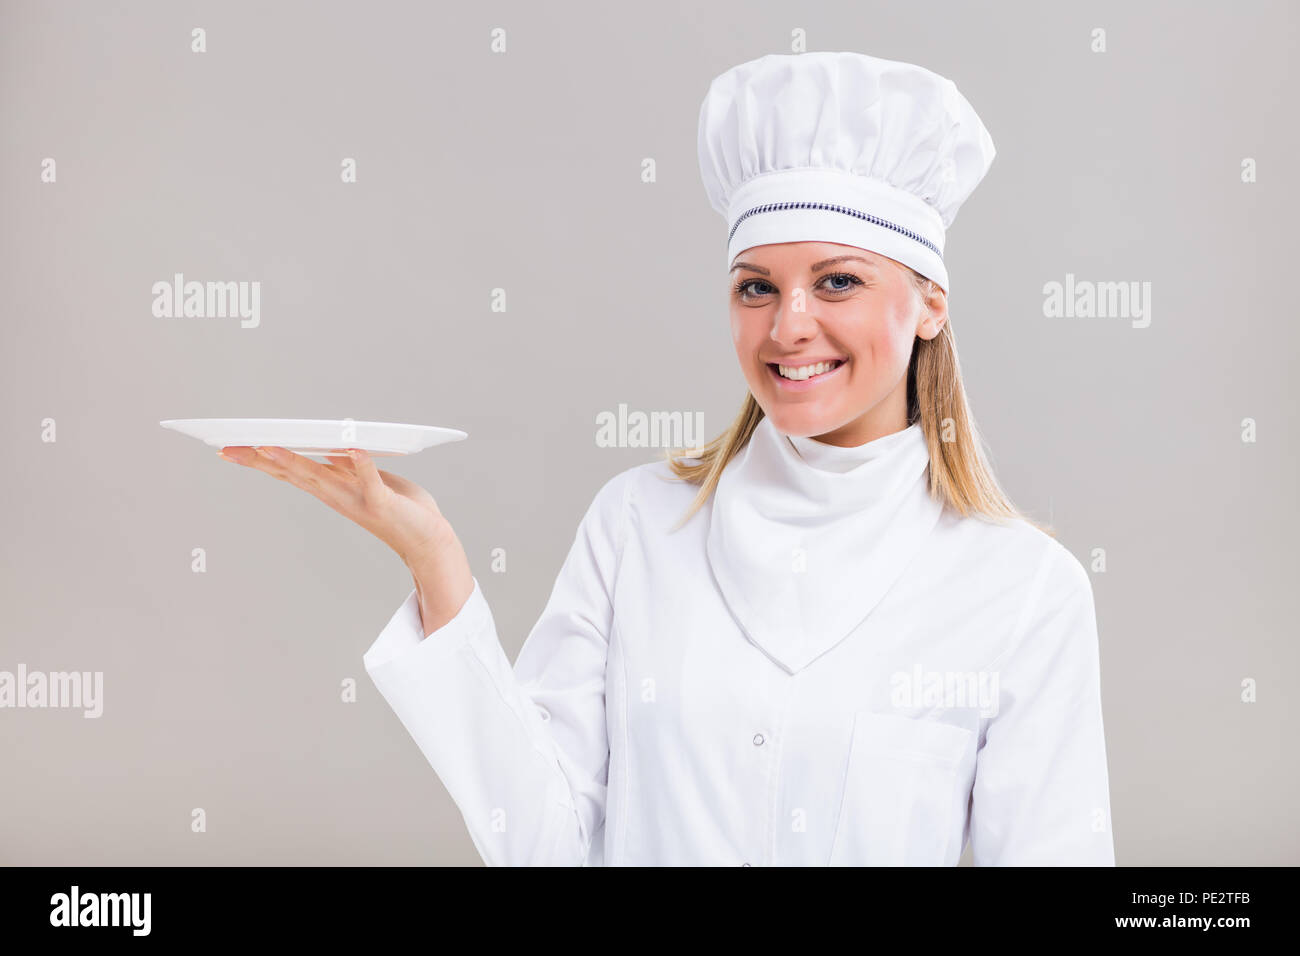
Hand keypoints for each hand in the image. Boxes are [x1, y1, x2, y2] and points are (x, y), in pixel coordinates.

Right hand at [218, 445, 472, 634]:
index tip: (229, 448)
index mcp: (331, 488)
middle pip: (294, 473)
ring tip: (270, 445)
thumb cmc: (399, 508)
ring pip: (322, 477)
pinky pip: (372, 481)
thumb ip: (347, 467)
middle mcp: (338, 496)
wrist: (429, 538)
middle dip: (262, 459)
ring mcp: (358, 500)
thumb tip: (329, 446)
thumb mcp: (366, 481)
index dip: (259, 459)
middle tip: (229, 447)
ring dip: (297, 462)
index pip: (289, 471)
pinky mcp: (383, 503)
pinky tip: (352, 449)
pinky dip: (363, 465)